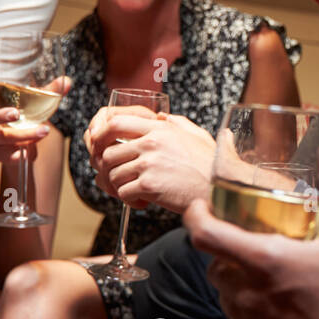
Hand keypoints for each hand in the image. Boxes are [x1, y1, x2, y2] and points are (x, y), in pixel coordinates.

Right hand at [0, 76, 70, 164]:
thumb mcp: (35, 102)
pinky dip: (13, 155)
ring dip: (21, 134)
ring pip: (0, 137)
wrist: (21, 142)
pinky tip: (25, 154)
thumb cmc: (24, 115)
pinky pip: (1, 155)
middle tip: (16, 113)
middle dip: (1, 115)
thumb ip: (49, 91)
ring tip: (43, 131)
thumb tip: (66, 81)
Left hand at [87, 111, 213, 213]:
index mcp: (159, 129)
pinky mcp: (150, 185)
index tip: (98, 146)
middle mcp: (151, 143)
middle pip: (108, 153)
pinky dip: (129, 200)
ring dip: (120, 186)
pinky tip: (144, 201)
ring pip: (113, 175)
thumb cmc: (211, 164)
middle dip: (110, 169)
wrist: (220, 188)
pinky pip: (124, 193)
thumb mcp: (196, 135)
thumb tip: (161, 117)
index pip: (115, 122)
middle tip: (122, 178)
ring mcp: (149, 164)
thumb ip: (177, 123)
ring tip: (136, 191)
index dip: (100, 135)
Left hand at [185, 143, 318, 318]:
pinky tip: (290, 311)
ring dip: (242, 284)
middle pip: (216, 268)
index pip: (206, 235)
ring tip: (274, 276)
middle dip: (226, 252)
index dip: (195, 217)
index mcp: (267, 262)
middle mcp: (251, 297)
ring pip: (230, 299)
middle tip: (253, 242)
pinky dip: (259, 315)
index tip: (200, 208)